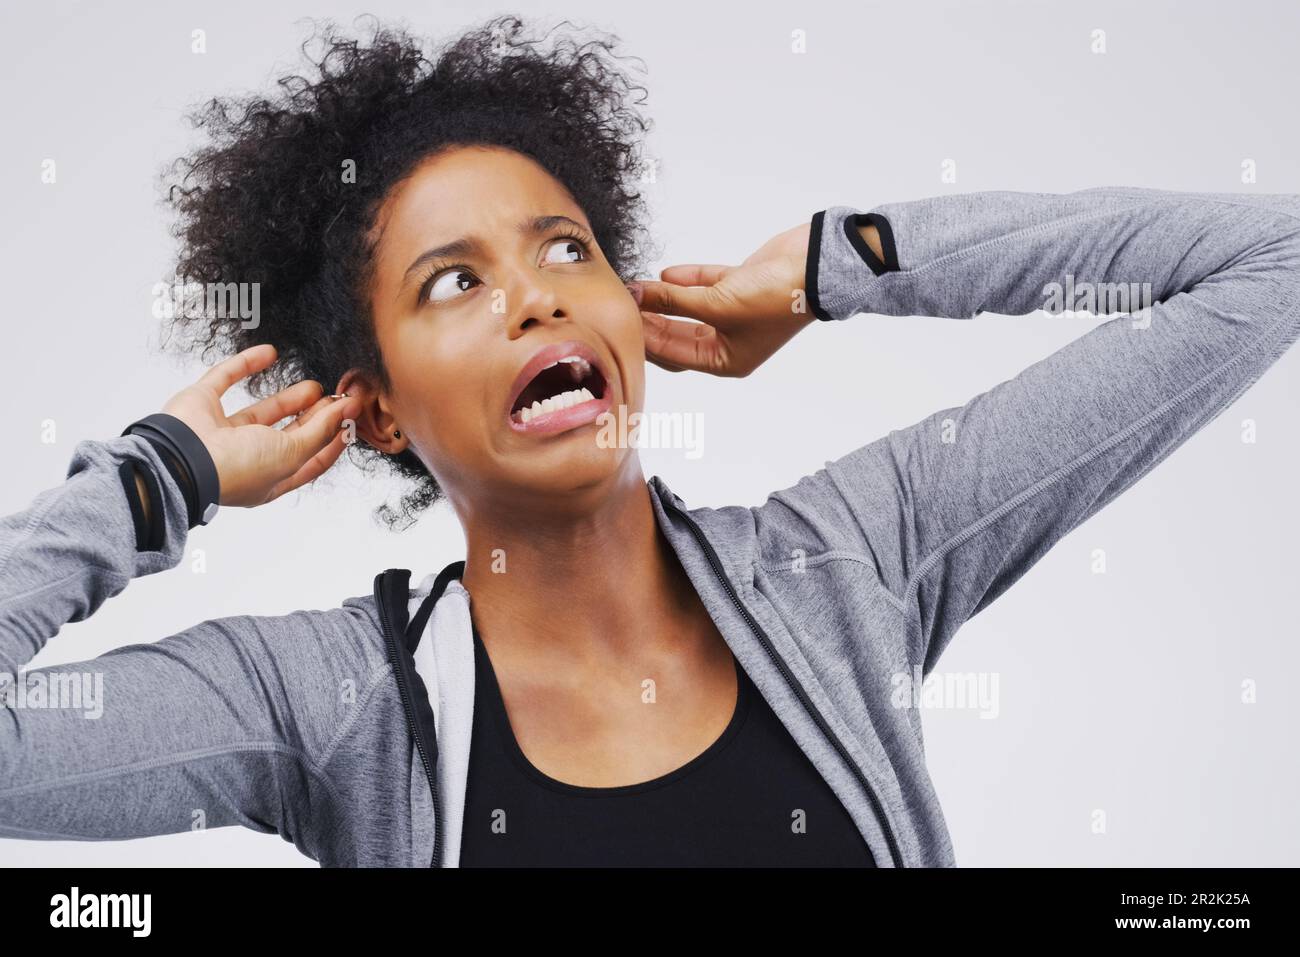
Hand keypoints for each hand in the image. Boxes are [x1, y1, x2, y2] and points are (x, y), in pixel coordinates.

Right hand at [157, 344, 362, 507]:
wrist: (182, 459)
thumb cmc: (235, 468)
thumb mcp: (292, 453)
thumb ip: (321, 430)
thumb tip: (347, 408)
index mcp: (268, 480)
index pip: (309, 461)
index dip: (332, 442)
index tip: (352, 423)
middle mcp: (245, 458)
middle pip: (288, 436)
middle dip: (314, 418)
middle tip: (336, 399)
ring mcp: (221, 432)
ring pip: (261, 411)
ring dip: (288, 398)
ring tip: (314, 386)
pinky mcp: (201, 404)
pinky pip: (226, 378)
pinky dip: (246, 364)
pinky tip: (269, 352)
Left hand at [633, 221, 813, 377]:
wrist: (817, 266)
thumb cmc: (775, 299)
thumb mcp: (717, 304)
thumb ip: (673, 300)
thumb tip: (636, 295)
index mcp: (725, 361)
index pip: (672, 354)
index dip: (644, 337)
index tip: (620, 320)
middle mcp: (729, 342)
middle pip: (676, 334)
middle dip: (650, 319)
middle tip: (622, 304)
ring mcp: (734, 313)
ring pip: (688, 309)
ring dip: (665, 298)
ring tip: (636, 287)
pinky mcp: (740, 286)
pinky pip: (705, 286)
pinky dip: (687, 281)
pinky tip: (665, 274)